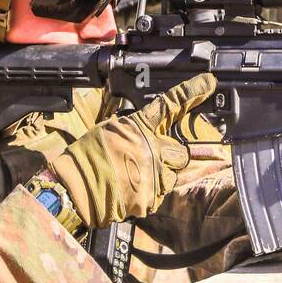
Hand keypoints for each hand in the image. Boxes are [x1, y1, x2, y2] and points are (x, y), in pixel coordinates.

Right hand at [47, 72, 216, 227]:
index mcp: (139, 127)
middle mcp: (151, 150)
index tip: (209, 83)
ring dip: (159, 177)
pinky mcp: (150, 199)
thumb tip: (149, 131)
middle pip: (181, 153)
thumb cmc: (86, 158)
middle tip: (149, 161)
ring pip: (172, 176)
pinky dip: (148, 194)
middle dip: (171, 157)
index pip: (170, 105)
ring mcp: (153, 176)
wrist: (73, 189)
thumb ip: (135, 130)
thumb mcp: (110, 130)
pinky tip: (130, 190)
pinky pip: (159, 195)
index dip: (191, 93)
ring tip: (133, 177)